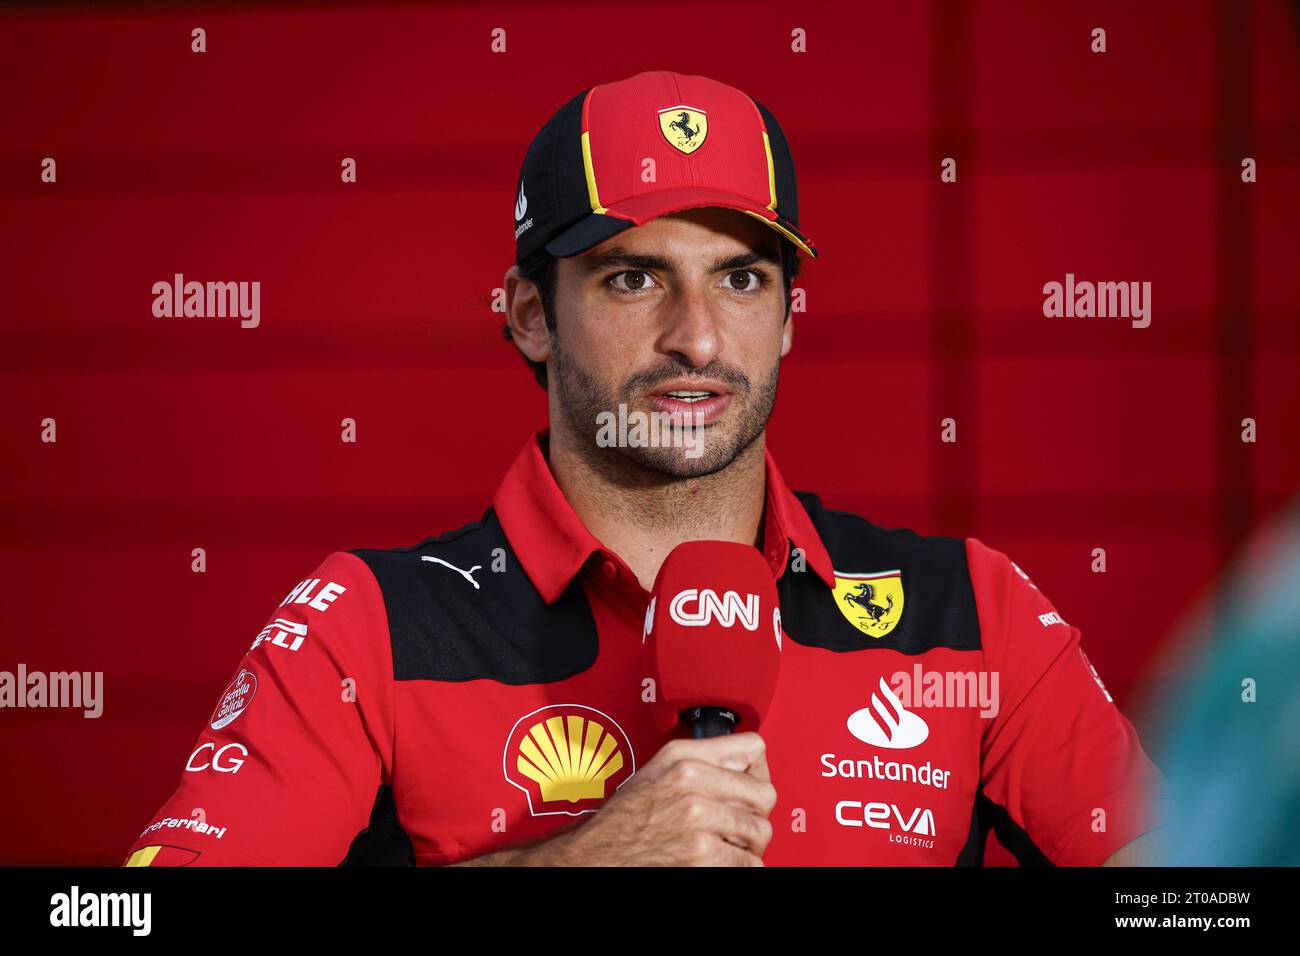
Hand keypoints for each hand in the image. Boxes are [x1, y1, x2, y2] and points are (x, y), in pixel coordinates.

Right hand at [521, 731, 776, 865]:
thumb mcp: (657, 769)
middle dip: (755, 813)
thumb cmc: (623, 819)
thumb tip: (744, 760)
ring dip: (747, 845)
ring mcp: (698, 822)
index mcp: (685, 759)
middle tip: (737, 824)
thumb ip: (701, 758)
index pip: (753, 750)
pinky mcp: (701, 857)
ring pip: (761, 832)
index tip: (747, 786)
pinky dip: (738, 867)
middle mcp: (693, 785)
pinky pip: (749, 865)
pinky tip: (716, 861)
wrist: (596, 856)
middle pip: (765, 795)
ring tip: (724, 844)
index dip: (755, 771)